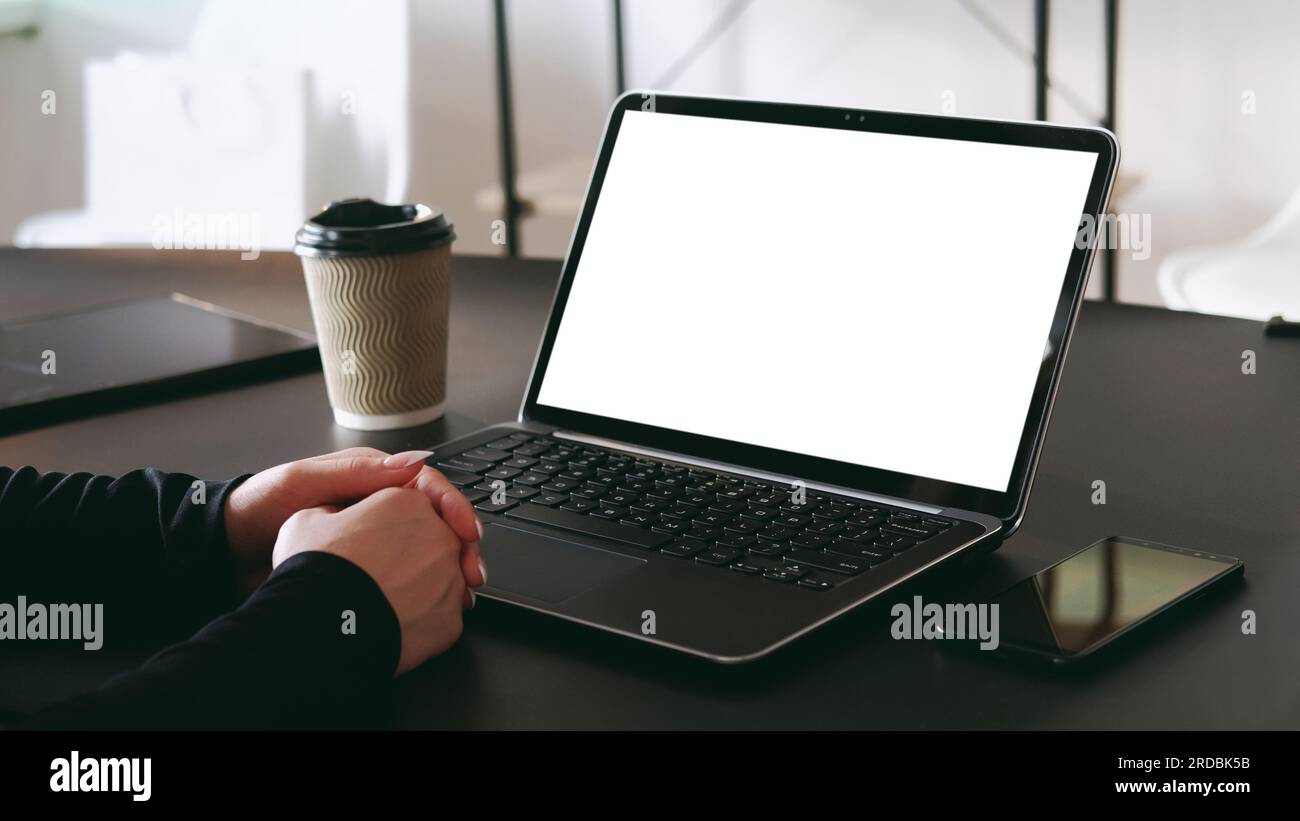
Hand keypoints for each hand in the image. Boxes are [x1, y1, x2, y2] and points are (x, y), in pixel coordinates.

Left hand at [223, 448, 485, 600]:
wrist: (227, 547)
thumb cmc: (260, 506)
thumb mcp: (304, 481)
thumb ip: (356, 472)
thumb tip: (412, 463)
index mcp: (370, 476)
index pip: (427, 485)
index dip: (452, 507)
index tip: (465, 531)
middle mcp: (379, 504)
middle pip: (436, 519)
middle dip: (461, 542)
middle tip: (472, 569)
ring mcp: (374, 536)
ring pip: (427, 547)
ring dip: (450, 567)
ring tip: (464, 590)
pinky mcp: (365, 565)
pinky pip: (405, 572)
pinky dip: (427, 587)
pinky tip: (438, 601)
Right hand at [273, 488, 466, 672]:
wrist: (323, 630)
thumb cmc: (316, 573)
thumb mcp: (308, 520)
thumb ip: (335, 510)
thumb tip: (335, 517)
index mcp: (408, 503)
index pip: (410, 506)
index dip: (388, 524)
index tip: (375, 537)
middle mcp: (440, 537)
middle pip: (432, 540)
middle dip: (410, 554)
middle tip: (380, 571)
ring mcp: (451, 580)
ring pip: (442, 579)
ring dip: (420, 586)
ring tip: (383, 599)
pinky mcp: (451, 620)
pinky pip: (441, 615)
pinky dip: (423, 619)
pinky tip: (394, 621)